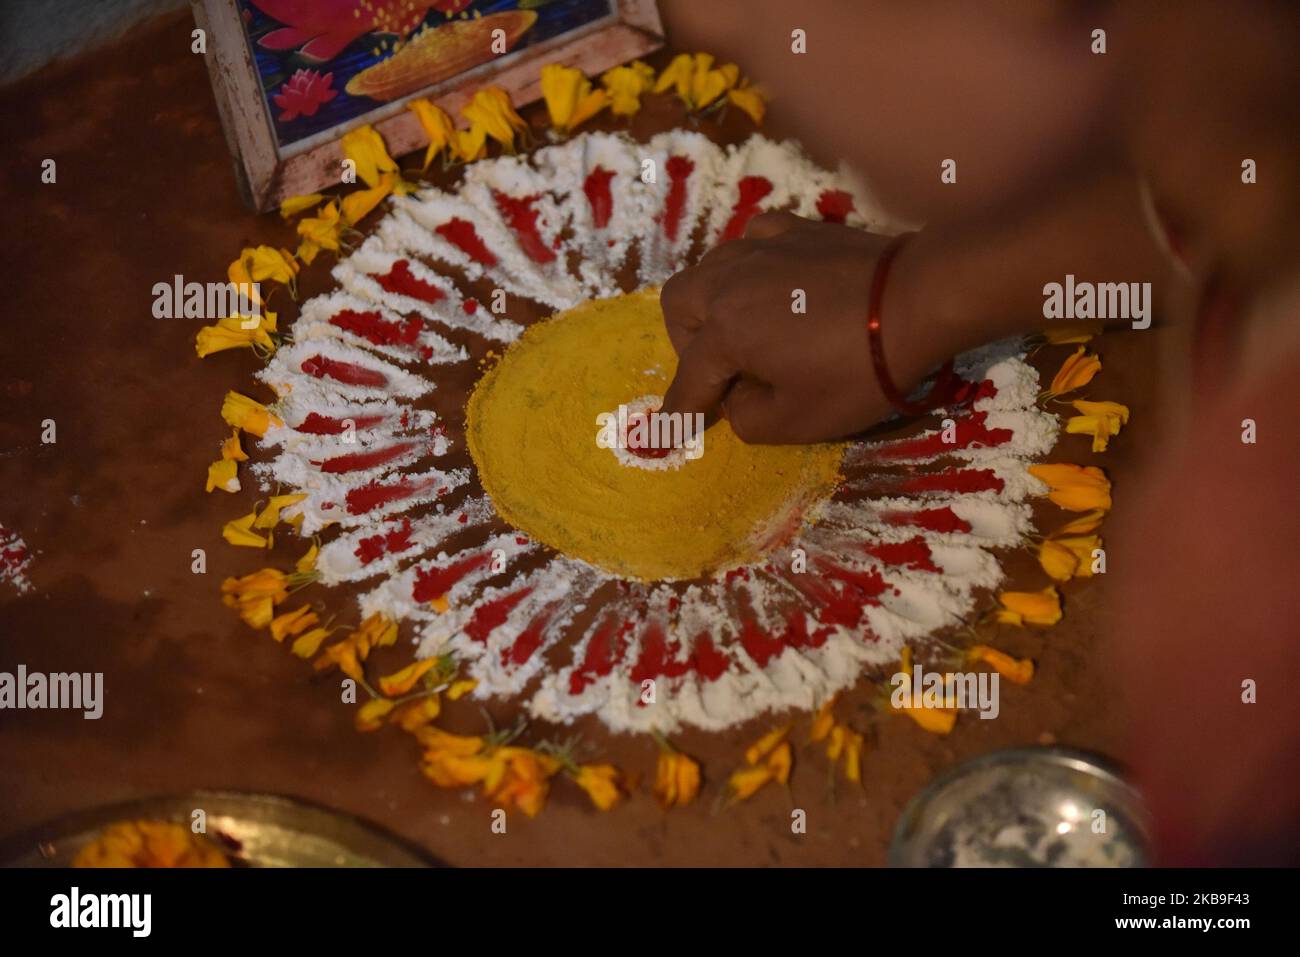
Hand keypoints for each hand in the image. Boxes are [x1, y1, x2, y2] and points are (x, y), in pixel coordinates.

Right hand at [660, 212, 935, 443]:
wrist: (918, 300)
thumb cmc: (856, 370)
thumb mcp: (798, 420)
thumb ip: (747, 417)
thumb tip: (735, 397)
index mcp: (724, 330)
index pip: (690, 378)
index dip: (679, 411)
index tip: (668, 432)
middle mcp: (730, 281)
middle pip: (679, 305)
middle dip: (687, 343)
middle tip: (719, 369)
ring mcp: (763, 247)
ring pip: (710, 267)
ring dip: (713, 303)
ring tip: (744, 329)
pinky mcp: (797, 229)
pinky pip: (752, 241)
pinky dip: (750, 267)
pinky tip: (773, 283)